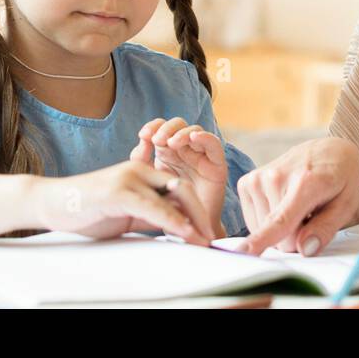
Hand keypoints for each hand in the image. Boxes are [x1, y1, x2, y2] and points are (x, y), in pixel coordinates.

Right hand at [33, 160, 214, 244]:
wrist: (52, 203)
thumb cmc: (88, 210)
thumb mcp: (126, 214)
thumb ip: (150, 216)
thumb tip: (177, 228)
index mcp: (143, 172)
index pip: (179, 187)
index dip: (196, 210)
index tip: (206, 233)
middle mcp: (140, 169)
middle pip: (182, 187)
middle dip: (200, 214)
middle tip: (210, 238)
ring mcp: (129, 177)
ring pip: (173, 194)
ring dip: (192, 219)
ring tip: (202, 239)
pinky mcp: (119, 191)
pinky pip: (153, 206)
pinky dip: (172, 220)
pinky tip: (184, 232)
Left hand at [131, 117, 226, 237]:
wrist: (186, 231)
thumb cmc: (167, 207)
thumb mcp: (148, 180)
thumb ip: (142, 161)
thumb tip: (141, 141)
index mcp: (167, 152)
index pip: (161, 129)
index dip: (153, 127)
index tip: (143, 135)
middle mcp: (185, 151)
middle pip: (178, 126)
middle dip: (166, 129)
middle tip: (156, 140)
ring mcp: (201, 157)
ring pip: (195, 131)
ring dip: (183, 133)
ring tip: (171, 142)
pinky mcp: (216, 165)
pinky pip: (214, 145)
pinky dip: (205, 137)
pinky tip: (194, 138)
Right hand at [236, 137, 358, 256]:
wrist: (328, 150)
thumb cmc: (340, 177)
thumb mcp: (346, 204)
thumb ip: (325, 229)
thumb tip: (305, 249)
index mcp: (305, 183)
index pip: (281, 220)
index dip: (262, 240)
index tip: (242, 253)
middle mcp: (276, 177)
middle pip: (278, 236)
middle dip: (294, 236)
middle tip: (310, 215)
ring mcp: (258, 178)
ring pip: (263, 231)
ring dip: (281, 229)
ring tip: (297, 206)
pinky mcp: (247, 183)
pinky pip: (254, 222)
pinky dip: (268, 221)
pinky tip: (282, 204)